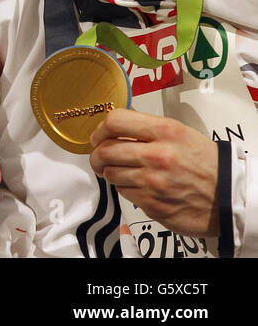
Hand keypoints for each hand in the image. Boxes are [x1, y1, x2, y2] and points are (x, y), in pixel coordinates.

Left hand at [89, 108, 219, 236]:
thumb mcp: (180, 133)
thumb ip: (147, 129)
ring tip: (123, 171)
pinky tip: (139, 186)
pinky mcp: (152, 204)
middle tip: (100, 156)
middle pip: (105, 150)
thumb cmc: (206, 163)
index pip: (115, 121)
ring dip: (111, 172)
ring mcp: (153, 182)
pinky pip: (124, 193)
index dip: (100, 129)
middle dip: (97, 154)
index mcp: (165, 131)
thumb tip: (113, 128)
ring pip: (110, 173)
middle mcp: (157, 155)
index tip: (99, 136)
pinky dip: (126, 189)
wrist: (230, 196)